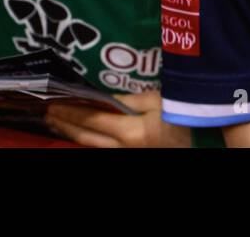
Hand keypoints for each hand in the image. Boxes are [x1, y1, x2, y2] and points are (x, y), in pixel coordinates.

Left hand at [45, 90, 191, 147]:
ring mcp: (126, 153)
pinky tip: (80, 133)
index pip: (92, 119)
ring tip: (56, 124)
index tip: (54, 102)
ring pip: (91, 145)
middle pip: (86, 136)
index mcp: (130, 131)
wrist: (202, 141)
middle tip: (47, 113)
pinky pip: (102, 147)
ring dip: (71, 133)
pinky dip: (87, 139)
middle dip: (65, 124)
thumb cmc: (184, 116)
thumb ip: (130, 100)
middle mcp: (123, 147)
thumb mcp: (158, 101)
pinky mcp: (131, 153)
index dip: (71, 111)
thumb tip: (104, 96)